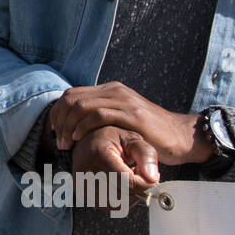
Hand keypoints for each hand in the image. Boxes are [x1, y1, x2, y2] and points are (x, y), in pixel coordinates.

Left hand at [50, 82, 207, 164]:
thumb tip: (75, 126)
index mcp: (110, 90)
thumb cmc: (149, 133)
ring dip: (68, 126)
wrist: (180, 137)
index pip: (72, 95)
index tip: (54, 132)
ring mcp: (124, 101)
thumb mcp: (122, 119)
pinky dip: (83, 127)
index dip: (57, 113)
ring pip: (82, 106)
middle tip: (58, 141)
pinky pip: (98, 115)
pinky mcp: (132, 115)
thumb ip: (103, 117)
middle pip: (72, 99)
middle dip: (59, 120)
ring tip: (65, 144)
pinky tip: (78, 139)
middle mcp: (115, 91)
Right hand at [70, 127, 160, 208]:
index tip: (150, 176)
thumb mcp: (131, 138)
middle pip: (124, 195)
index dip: (145, 183)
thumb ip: (146, 155)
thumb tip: (153, 178)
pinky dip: (119, 199)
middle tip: (138, 173)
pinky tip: (118, 185)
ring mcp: (83, 185)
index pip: (127, 182)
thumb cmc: (110, 138)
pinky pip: (109, 207)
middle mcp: (87, 172)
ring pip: (117, 204)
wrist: (85, 141)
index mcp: (99, 155)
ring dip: (128, 195)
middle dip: (138, 188)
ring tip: (127, 178)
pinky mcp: (83, 194)